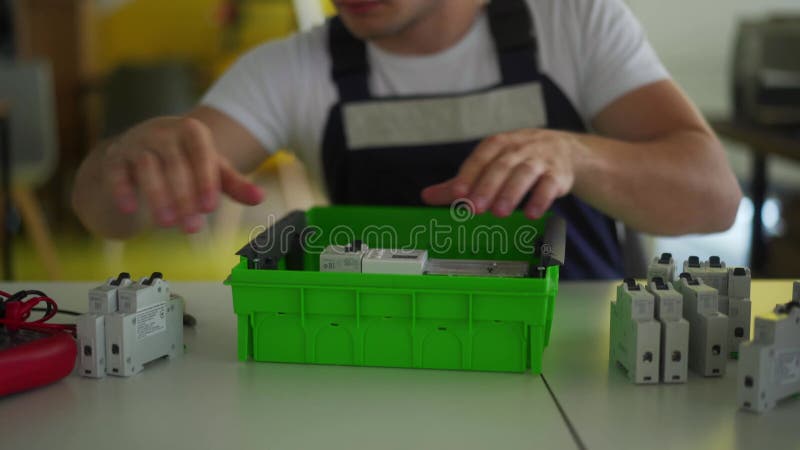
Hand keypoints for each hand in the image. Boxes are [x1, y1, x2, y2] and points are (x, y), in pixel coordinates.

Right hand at [102, 117, 263, 232]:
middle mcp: (162, 132)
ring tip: (167, 223)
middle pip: (174, 163)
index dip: (205, 179)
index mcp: (191, 131)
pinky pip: (116, 171)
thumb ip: (233, 184)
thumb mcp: (210, 170)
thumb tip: (259, 197)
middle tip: (192, 227)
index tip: (210, 207)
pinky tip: (129, 209)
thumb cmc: (183, 162)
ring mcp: (136, 143)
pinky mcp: (114, 158)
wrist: (138, 153)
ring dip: (158, 196)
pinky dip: (122, 189)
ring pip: (146, 166)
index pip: (200, 151)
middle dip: (184, 197)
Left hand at [421, 129, 584, 218]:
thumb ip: (459, 183)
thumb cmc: (518, 159)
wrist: (564, 149)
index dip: (469, 175)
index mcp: (497, 145)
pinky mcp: (557, 174)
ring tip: (499, 213)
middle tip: (475, 208)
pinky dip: (541, 199)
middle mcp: (518, 149)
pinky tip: (532, 214)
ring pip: (525, 173)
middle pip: (501, 166)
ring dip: (512, 193)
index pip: (480, 158)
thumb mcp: (488, 165)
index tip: (458, 193)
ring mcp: (539, 160)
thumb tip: (426, 196)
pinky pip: (550, 185)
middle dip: (487, 187)